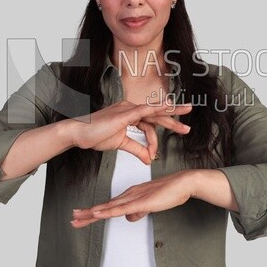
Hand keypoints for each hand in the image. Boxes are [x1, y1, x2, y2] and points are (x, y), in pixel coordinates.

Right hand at [67, 100, 191, 164]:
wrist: (78, 134)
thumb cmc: (95, 135)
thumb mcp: (121, 144)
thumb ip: (137, 149)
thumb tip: (149, 158)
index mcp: (130, 115)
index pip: (150, 124)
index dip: (154, 140)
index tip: (154, 154)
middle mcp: (130, 108)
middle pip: (157, 114)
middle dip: (174, 121)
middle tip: (187, 128)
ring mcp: (127, 109)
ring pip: (154, 112)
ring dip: (170, 118)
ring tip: (183, 126)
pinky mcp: (124, 113)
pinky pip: (144, 110)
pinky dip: (157, 109)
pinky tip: (168, 107)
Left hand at [70, 171, 195, 227]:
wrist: (184, 183)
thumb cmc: (171, 192)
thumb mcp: (152, 205)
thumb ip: (139, 211)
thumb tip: (129, 218)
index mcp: (131, 195)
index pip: (109, 206)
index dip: (95, 212)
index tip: (83, 216)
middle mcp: (129, 195)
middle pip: (105, 206)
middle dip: (88, 214)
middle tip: (73, 219)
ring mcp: (134, 198)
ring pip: (109, 207)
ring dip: (92, 213)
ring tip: (78, 218)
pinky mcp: (141, 202)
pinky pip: (120, 208)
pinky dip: (107, 212)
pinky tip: (98, 214)